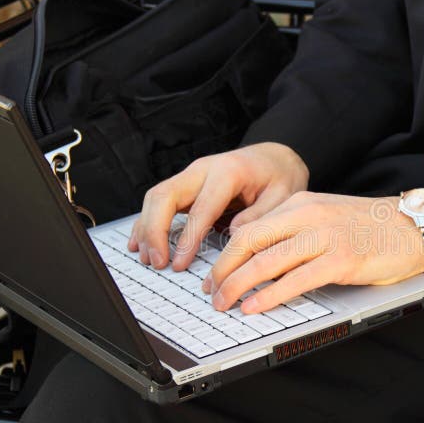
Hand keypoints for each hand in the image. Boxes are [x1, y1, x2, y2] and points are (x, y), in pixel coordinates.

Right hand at [128, 142, 308, 269]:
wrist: (274, 158)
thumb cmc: (279, 178)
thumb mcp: (283, 196)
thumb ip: (260, 216)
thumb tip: (234, 236)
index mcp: (229, 171)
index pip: (201, 207)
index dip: (188, 238)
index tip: (180, 264)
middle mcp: (204, 169)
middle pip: (165, 195)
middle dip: (155, 231)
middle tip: (158, 262)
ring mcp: (191, 175)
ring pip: (156, 197)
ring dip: (147, 229)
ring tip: (149, 259)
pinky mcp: (186, 185)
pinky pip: (159, 201)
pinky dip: (147, 222)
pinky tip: (140, 244)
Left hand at [204, 191, 423, 313]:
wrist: (415, 226)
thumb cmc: (372, 226)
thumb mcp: (326, 215)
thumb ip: (295, 230)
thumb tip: (260, 258)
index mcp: (301, 203)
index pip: (249, 227)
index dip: (224, 254)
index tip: (213, 274)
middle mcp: (308, 215)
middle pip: (249, 242)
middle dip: (222, 270)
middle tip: (210, 292)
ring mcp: (324, 237)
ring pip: (266, 261)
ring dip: (238, 286)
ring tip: (224, 303)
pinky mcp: (341, 260)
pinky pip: (295, 281)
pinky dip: (269, 296)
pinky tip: (254, 307)